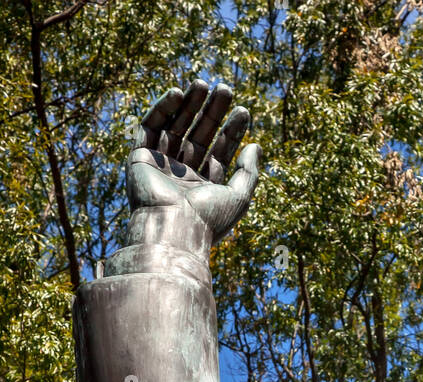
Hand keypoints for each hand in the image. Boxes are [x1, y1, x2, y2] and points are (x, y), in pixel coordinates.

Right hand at [125, 79, 260, 258]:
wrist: (173, 230)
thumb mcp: (238, 196)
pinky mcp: (139, 159)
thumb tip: (256, 145)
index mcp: (203, 187)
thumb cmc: (207, 219)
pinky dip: (162, 109)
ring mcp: (159, 166)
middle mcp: (180, 176)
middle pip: (198, 135)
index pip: (218, 152)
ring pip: (175, 127)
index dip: (231, 131)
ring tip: (204, 84)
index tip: (244, 112)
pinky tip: (178, 93)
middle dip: (211, 112)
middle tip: (226, 89)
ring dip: (189, 105)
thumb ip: (249, 172)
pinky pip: (149, 127)